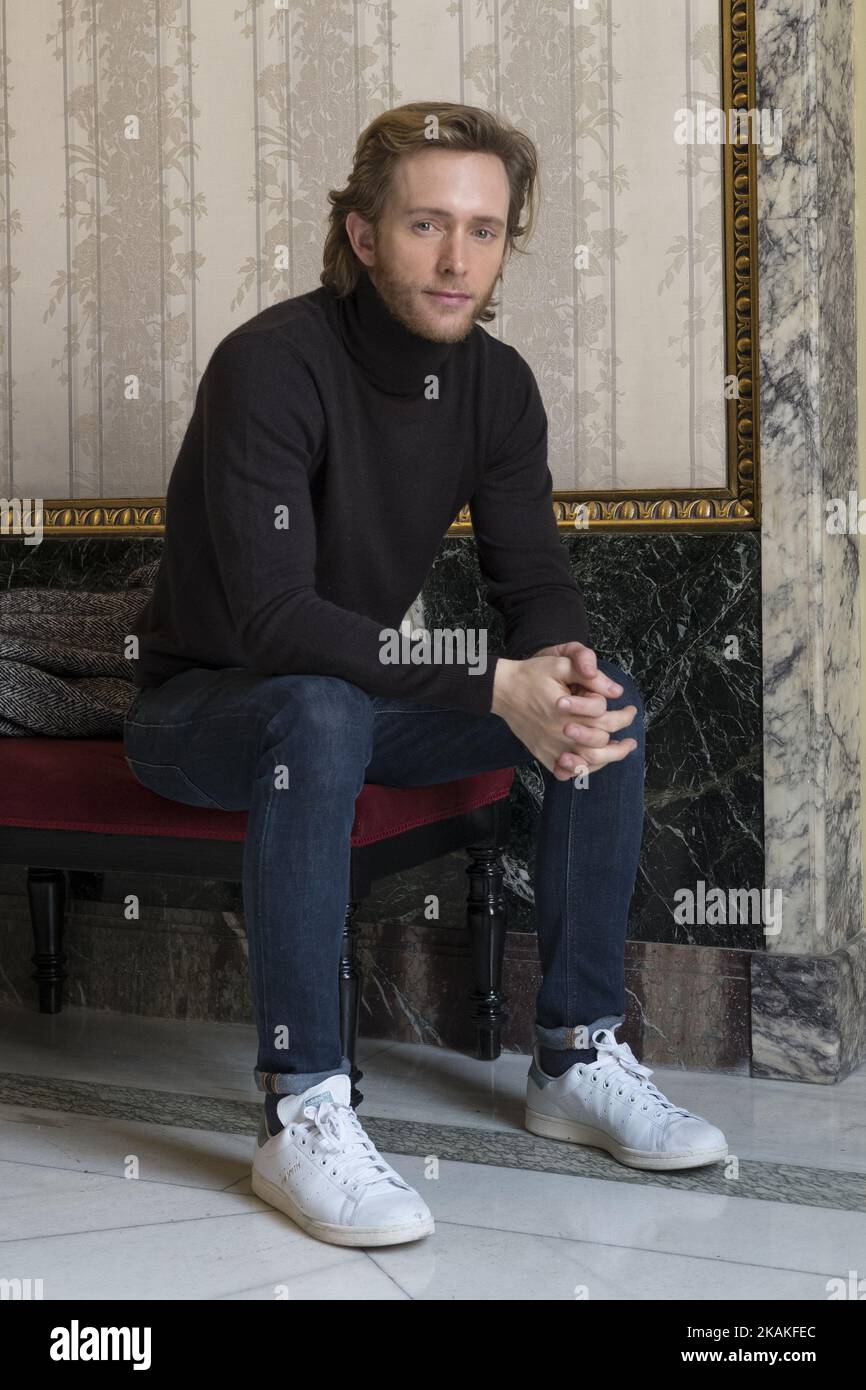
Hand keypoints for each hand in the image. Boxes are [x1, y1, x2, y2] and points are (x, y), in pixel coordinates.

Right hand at [527, 642, 638, 778]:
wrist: (501, 689)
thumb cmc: (532, 674)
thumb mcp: (560, 664)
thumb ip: (589, 676)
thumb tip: (616, 692)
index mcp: (567, 712)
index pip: (606, 720)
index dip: (624, 716)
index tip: (631, 709)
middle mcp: (560, 733)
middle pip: (600, 747)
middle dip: (622, 744)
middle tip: (631, 739)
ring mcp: (550, 747)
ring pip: (586, 764)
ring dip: (608, 760)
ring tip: (620, 751)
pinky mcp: (542, 754)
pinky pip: (566, 772)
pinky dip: (581, 771)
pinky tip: (591, 763)